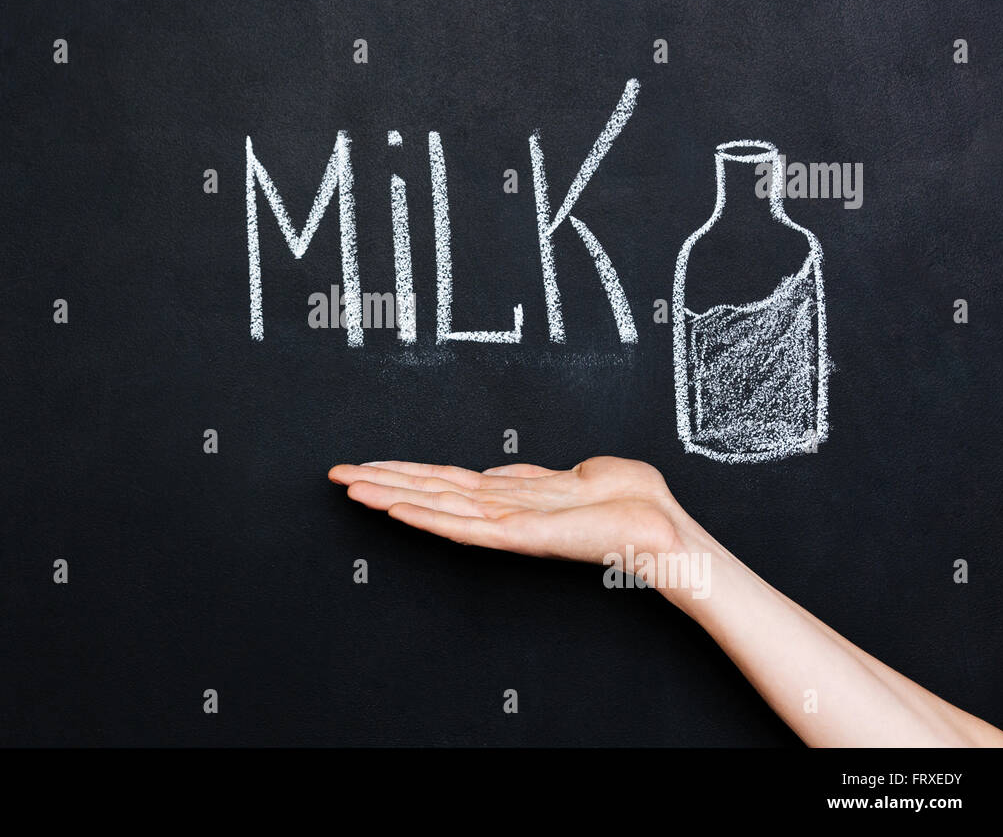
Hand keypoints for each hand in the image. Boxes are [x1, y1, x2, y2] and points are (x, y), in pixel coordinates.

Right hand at [328, 456, 696, 576]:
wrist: (666, 533)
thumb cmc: (634, 504)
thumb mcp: (580, 472)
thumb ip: (536, 475)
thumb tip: (503, 470)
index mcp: (513, 497)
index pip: (447, 483)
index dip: (405, 473)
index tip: (368, 465)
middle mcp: (502, 512)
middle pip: (431, 492)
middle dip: (381, 482)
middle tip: (335, 473)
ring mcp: (508, 525)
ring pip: (438, 506)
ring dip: (391, 497)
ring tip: (351, 486)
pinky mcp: (521, 536)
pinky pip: (466, 525)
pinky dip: (428, 517)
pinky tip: (397, 509)